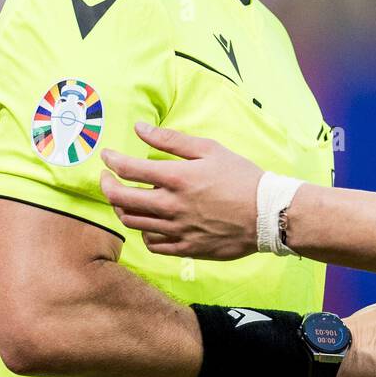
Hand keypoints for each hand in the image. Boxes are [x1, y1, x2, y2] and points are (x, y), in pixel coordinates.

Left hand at [100, 123, 261, 259]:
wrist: (269, 214)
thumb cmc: (242, 177)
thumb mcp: (210, 149)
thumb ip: (171, 140)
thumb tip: (139, 128)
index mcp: (177, 178)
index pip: (128, 169)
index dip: (111, 161)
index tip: (107, 156)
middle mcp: (171, 205)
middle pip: (121, 199)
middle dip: (106, 186)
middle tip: (106, 178)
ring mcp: (177, 229)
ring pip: (133, 222)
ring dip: (122, 208)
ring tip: (126, 198)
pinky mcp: (186, 247)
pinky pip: (153, 244)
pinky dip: (144, 232)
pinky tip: (149, 222)